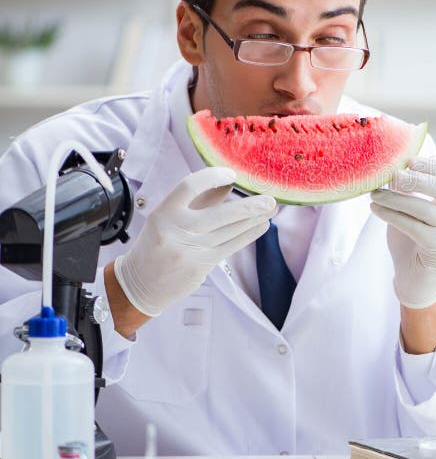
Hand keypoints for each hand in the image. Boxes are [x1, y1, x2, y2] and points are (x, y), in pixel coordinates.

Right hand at [114, 167, 276, 316]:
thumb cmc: (157, 245)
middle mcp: (175, 231)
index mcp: (162, 213)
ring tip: (271, 210)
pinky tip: (261, 226)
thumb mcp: (168, 217)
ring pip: (230, 231)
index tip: (232, 174)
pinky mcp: (201, 266)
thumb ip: (198, 200)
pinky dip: (248, 235)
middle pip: (220, 214)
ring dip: (254, 219)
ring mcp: (189, 250)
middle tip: (270, 199)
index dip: (213, 176)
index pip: (189, 186)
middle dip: (249, 206)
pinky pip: (231, 246)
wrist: (141, 284)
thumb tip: (228, 184)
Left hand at [369, 157, 435, 308]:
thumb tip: (394, 168)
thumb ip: (409, 192)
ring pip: (424, 208)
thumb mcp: (411, 213)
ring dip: (396, 198)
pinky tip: (375, 210)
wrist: (416, 282)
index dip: (434, 166)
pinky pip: (413, 226)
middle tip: (393, 176)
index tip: (410, 161)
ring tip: (375, 194)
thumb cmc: (412, 244)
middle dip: (418, 179)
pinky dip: (391, 215)